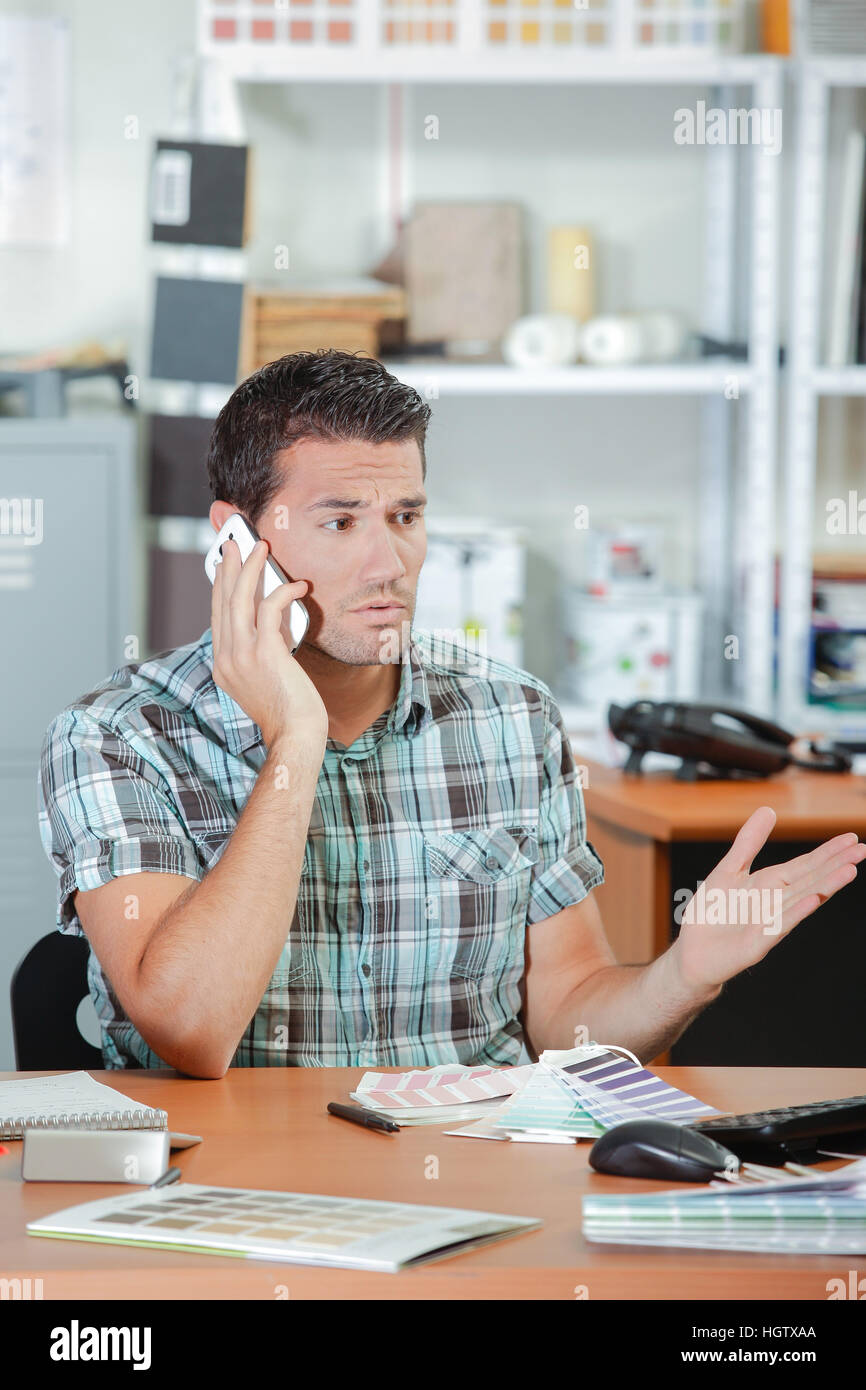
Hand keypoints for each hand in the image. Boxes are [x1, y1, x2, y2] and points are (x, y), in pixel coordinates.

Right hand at [211, 538, 327, 749]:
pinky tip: (297, 585)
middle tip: (234, 542)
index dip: (221, 587)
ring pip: (240, 599)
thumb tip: (273, 616)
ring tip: (260, 547)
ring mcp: (241, 656)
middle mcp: (226, 658)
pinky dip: (283, 592)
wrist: (294, 735)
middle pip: (223, 602)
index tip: (226, 565)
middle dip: (228, 568)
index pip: (218, 616)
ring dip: (250, 568)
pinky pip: (270, 609)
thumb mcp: (265, 676)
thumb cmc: (289, 710)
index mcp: (222, 665)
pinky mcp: (264, 653)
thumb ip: (261, 649)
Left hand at [673, 805, 865, 994]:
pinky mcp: (759, 942)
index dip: (828, 851)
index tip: (852, 838)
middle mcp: (777, 902)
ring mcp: (771, 922)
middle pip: (812, 879)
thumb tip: (768, 810)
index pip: (805, 865)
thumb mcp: (729, 869)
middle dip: (837, 865)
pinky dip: (796, 912)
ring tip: (850, 870)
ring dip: (826, 886)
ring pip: (803, 900)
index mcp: (771, 884)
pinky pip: (780, 925)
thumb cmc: (712, 913)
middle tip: (863, 849)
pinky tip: (813, 900)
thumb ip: (749, 842)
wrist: (692, 951)